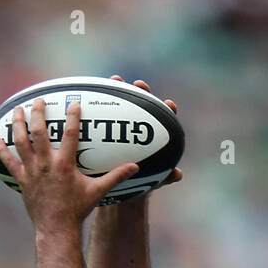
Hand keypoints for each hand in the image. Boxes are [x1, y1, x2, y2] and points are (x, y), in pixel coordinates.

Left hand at [0, 96, 139, 235]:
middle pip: (39, 133)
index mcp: (65, 165)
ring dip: (18, 124)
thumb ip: (115, 176)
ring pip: (21, 143)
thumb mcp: (97, 191)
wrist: (56, 229)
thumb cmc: (77, 210)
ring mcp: (32, 172)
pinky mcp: (22, 180)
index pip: (70, 134)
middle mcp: (46, 165)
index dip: (73, 116)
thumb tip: (135, 167)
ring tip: (17, 109)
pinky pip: (9, 162)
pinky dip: (2, 150)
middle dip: (38, 113)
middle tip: (38, 100)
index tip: (73, 102)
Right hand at [108, 75, 182, 190]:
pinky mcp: (106, 130)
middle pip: (143, 104)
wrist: (118, 188)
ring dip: (119, 89)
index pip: (164, 118)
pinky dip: (98, 106)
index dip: (167, 109)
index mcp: (153, 136)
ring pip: (122, 104)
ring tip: (114, 79)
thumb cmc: (139, 184)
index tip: (168, 104)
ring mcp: (122, 125)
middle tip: (138, 85)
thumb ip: (165, 178)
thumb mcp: (152, 182)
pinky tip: (90, 99)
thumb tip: (177, 174)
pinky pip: (103, 117)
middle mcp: (139, 126)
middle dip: (142, 91)